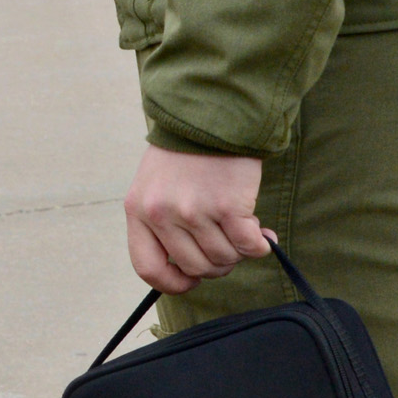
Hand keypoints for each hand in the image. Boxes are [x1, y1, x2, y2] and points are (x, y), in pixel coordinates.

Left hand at [122, 144, 268, 294]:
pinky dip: (259, 245)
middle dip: (215, 262)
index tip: (190, 280)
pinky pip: (248, 247)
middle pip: (194, 268)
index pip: (147, 267)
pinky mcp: (226, 206)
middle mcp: (161, 213)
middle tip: (225, 241)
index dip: (171, 283)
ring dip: (237, 249)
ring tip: (240, 225)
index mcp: (137, 209)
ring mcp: (193, 211)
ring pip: (223, 259)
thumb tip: (192, 273)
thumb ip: (165, 224)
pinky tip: (260, 232)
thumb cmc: (186, 153)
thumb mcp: (155, 185)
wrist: (212, 114)